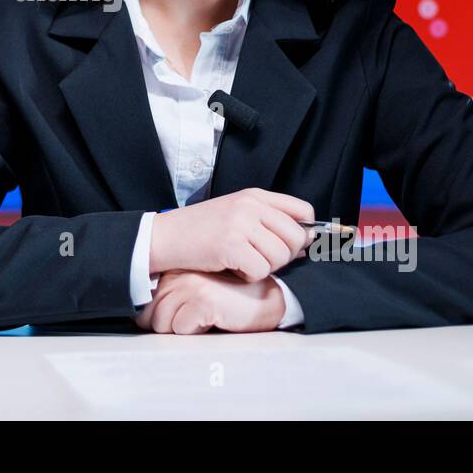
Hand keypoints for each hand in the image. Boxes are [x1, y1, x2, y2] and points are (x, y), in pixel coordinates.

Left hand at [133, 269, 286, 333]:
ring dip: (185, 330)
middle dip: (171, 328)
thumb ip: (170, 300)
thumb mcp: (194, 295)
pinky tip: (216, 319)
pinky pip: (181, 329)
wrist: (265, 300)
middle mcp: (178, 274)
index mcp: (173, 272)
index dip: (160, 322)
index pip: (144, 307)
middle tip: (198, 318)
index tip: (183, 317)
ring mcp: (190, 285)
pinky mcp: (202, 299)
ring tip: (207, 317)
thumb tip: (139, 320)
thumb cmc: (228, 302)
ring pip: (163, 325)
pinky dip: (197, 333)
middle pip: (150, 319)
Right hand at [149, 188, 315, 282]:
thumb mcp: (236, 214)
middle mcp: (251, 206)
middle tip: (261, 258)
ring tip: (242, 261)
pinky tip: (233, 268)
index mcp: (254, 196)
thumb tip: (307, 242)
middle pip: (296, 237)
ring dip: (264, 267)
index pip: (303, 210)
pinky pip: (260, 271)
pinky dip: (248, 276)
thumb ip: (269, 222)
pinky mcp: (231, 246)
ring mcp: (241, 224)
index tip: (293, 245)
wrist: (165, 237)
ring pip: (280, 257)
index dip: (304, 232)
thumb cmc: (200, 230)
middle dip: (284, 256)